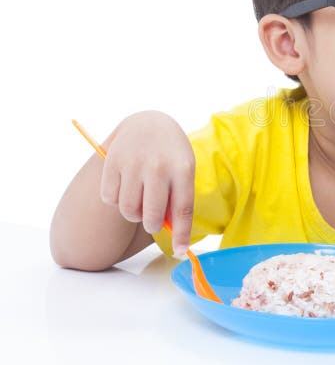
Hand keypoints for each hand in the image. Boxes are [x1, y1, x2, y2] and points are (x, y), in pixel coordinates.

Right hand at [100, 111, 194, 254]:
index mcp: (182, 168)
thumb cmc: (171, 155)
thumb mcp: (183, 169)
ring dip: (134, 213)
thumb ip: (178, 198)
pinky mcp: (112, 163)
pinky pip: (110, 199)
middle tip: (153, 221)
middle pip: (152, 216)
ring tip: (140, 199)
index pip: (183, 209)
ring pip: (129, 210)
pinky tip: (126, 185)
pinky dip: (117, 199)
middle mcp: (158, 166)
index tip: (181, 252)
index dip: (181, 234)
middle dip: (153, 225)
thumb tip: (171, 232)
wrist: (149, 123)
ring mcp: (133, 164)